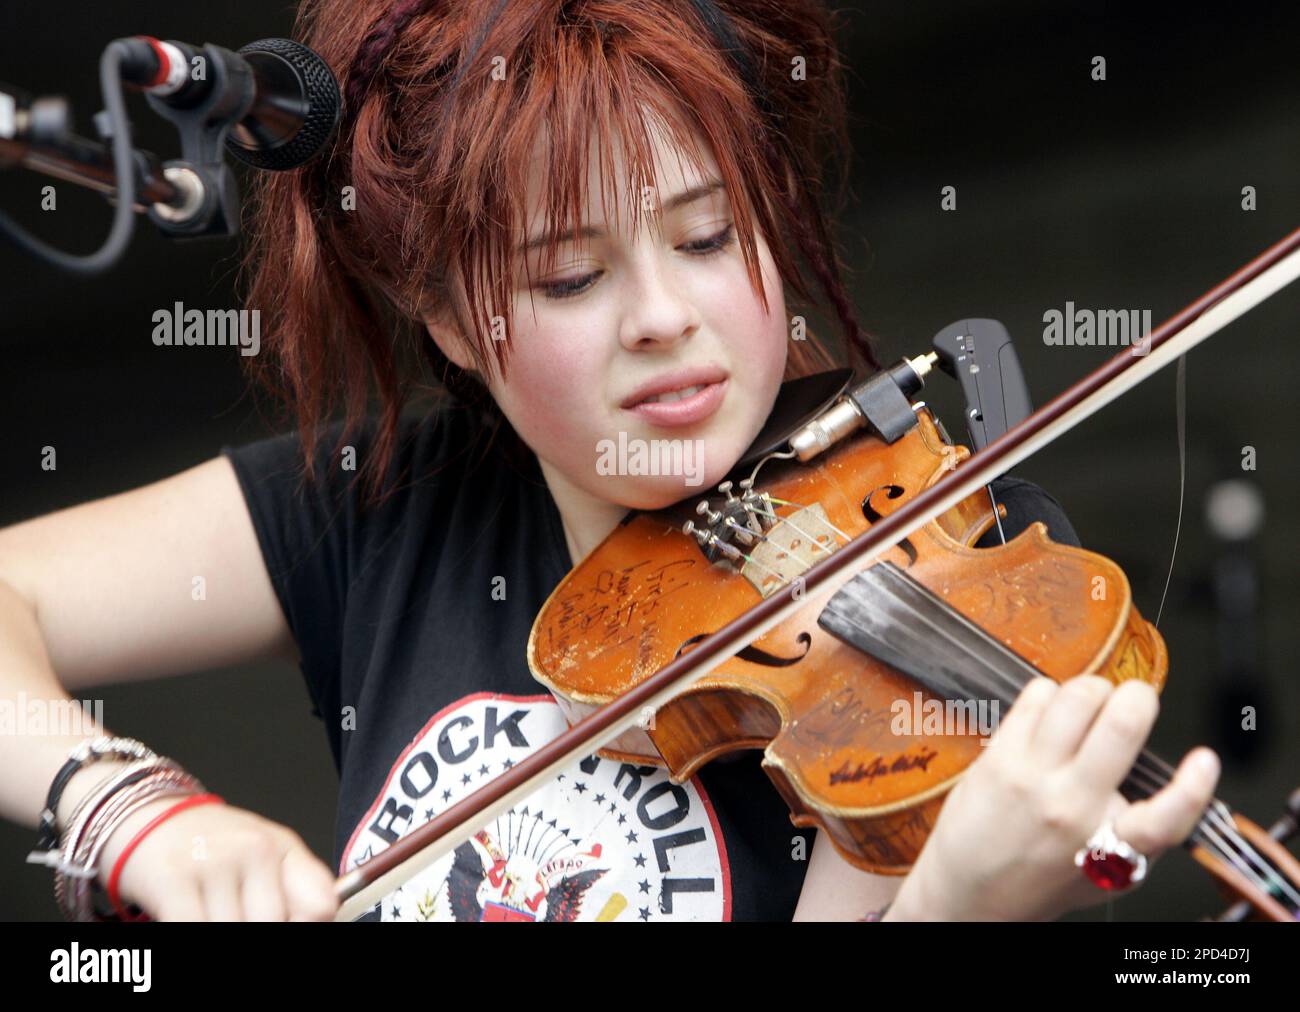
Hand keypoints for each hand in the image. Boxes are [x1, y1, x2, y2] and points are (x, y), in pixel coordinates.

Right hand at [96, 797, 339, 920]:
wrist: (142, 815)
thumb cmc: (207, 844)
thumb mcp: (263, 857)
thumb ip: (295, 890)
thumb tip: (320, 918)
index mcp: (282, 847)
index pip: (321, 904)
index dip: (305, 925)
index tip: (289, 925)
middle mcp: (253, 848)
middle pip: (272, 923)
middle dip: (254, 931)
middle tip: (232, 914)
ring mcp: (214, 862)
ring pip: (233, 930)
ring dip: (218, 931)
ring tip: (208, 912)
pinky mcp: (172, 880)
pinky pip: (193, 929)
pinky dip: (188, 930)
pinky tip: (186, 917)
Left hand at [893, 674, 1219, 920]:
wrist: (973, 889)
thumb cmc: (1043, 876)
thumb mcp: (1110, 873)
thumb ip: (1143, 835)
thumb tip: (1177, 786)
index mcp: (1111, 847)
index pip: (1164, 819)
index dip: (1193, 786)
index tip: (1204, 762)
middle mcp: (1072, 807)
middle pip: (1120, 727)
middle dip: (1138, 697)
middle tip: (1137, 700)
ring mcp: (1032, 775)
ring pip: (1077, 697)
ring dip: (1095, 689)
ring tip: (1094, 703)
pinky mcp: (1000, 755)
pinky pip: (1037, 695)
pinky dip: (1053, 693)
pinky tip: (1052, 713)